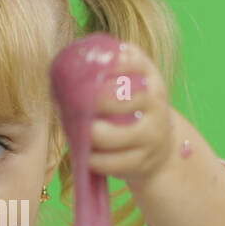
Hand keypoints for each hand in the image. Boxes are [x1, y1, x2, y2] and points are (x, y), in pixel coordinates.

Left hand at [85, 42, 175, 188]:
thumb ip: (106, 72)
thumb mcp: (130, 86)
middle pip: (120, 98)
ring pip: (111, 136)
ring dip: (88, 134)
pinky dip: (92, 159)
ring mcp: (151, 134)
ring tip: (76, 131)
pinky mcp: (142, 161)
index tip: (85, 69)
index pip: (132, 62)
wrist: (162, 146)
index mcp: (150, 78)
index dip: (108, 64)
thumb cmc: (133, 110)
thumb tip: (62, 72)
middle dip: (92, 101)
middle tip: (73, 104)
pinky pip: (110, 162)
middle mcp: (155, 103)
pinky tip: (84, 154)